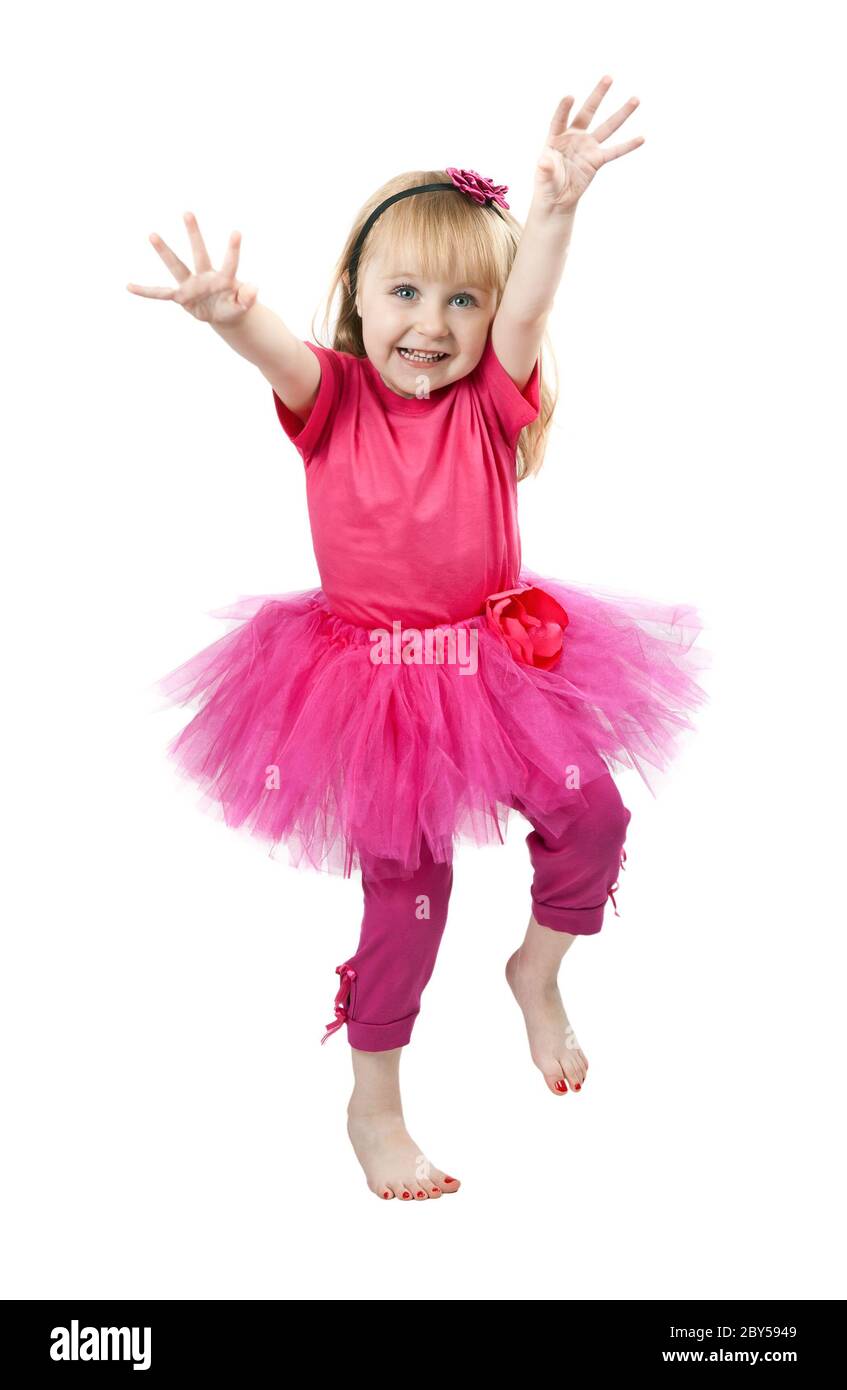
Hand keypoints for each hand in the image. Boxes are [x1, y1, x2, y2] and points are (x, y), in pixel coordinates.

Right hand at [126, 212, 258, 323]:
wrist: (224, 314)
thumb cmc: (234, 305)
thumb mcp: (243, 306)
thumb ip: (248, 298)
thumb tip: (254, 288)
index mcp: (224, 279)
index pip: (230, 263)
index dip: (233, 250)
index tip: (237, 232)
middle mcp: (205, 276)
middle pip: (199, 252)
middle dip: (194, 234)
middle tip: (188, 212)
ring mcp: (191, 285)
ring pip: (176, 266)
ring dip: (165, 251)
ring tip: (152, 234)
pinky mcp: (181, 296)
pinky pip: (161, 294)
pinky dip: (146, 292)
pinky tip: (129, 286)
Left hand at [534, 76, 644, 212]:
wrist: (557, 198)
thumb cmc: (547, 183)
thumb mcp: (543, 177)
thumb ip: (545, 168)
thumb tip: (543, 162)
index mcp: (556, 137)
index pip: (560, 119)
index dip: (564, 109)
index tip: (570, 97)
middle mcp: (574, 137)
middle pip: (587, 112)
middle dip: (598, 96)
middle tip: (609, 78)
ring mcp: (587, 147)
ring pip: (607, 127)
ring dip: (621, 114)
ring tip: (636, 100)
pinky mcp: (597, 160)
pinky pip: (615, 152)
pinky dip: (628, 146)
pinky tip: (641, 138)